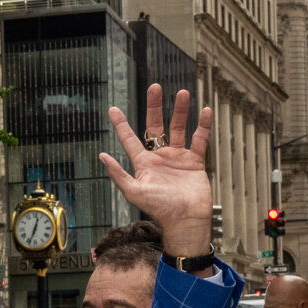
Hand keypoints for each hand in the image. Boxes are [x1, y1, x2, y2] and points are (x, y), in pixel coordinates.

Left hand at [99, 84, 213, 257]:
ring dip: (180, 111)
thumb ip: (118, 174)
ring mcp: (177, 158)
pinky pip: (200, 139)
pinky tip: (204, 111)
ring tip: (182, 93)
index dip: (121, 124)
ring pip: (178, 128)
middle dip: (155, 107)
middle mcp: (159, 157)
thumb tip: (102, 156)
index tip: (112, 109)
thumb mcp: (134, 192)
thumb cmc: (159, 209)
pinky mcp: (195, 161)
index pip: (130, 139)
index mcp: (143, 164)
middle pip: (156, 126)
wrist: (185, 220)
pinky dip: (202, 125)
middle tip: (155, 87)